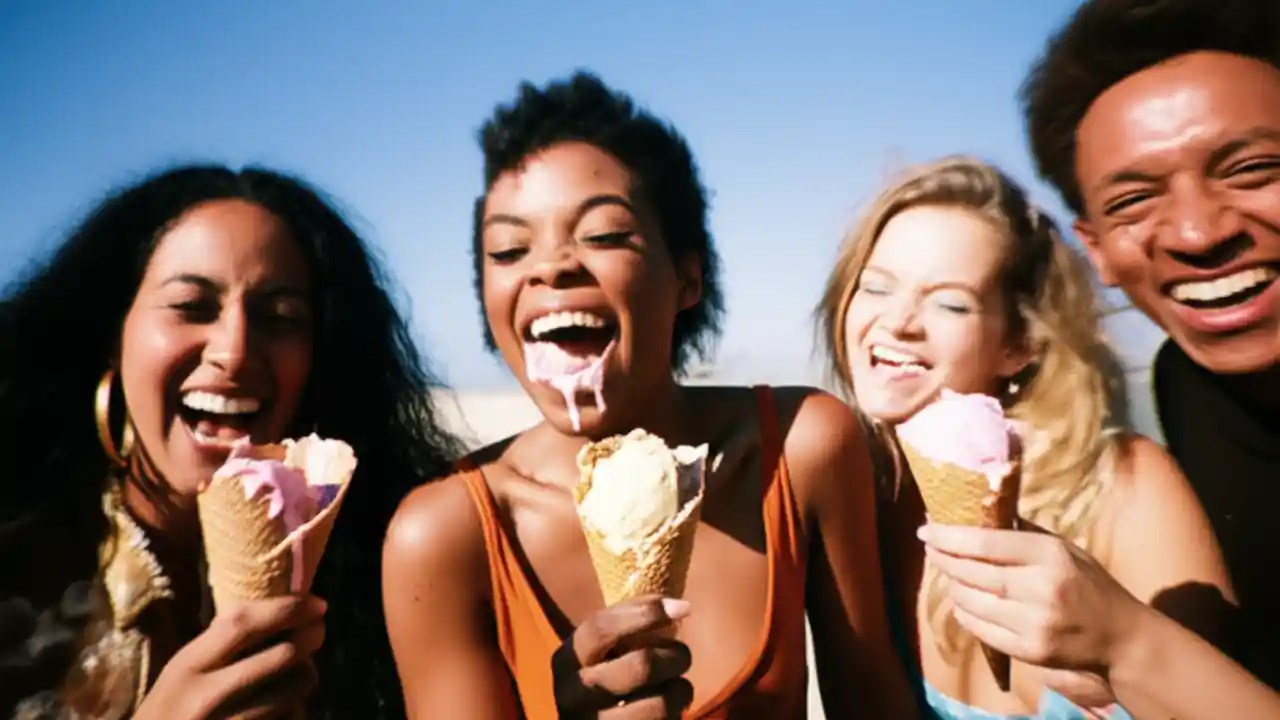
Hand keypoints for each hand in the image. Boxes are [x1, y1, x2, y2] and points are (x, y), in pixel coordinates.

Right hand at [135, 594, 325, 719]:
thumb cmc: (171, 708)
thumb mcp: (182, 670)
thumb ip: (220, 644)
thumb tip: (278, 610)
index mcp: (187, 666)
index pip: (242, 623)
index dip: (287, 607)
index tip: (316, 602)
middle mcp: (207, 696)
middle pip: (283, 654)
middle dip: (311, 637)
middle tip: (318, 630)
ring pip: (296, 688)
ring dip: (305, 674)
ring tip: (297, 670)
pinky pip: (292, 715)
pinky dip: (295, 706)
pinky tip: (285, 704)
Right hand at [552, 596, 694, 718]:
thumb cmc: (607, 678)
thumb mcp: (605, 650)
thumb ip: (630, 623)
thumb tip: (679, 606)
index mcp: (567, 659)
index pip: (601, 629)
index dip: (645, 614)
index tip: (683, 607)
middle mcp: (573, 694)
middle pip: (640, 666)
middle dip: (675, 656)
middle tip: (682, 656)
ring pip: (659, 704)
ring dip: (680, 690)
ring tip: (678, 688)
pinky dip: (677, 713)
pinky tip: (670, 711)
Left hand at [917, 522, 1145, 675]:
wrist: (1120, 638)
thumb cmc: (1089, 585)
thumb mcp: (1065, 548)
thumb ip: (1024, 532)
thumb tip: (981, 511)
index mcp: (1049, 555)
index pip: (985, 543)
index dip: (949, 537)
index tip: (925, 530)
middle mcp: (1039, 588)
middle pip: (972, 573)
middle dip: (943, 559)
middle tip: (931, 549)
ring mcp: (1032, 623)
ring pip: (970, 601)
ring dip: (953, 586)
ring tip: (951, 574)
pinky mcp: (1028, 651)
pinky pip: (978, 629)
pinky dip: (964, 613)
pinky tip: (964, 602)